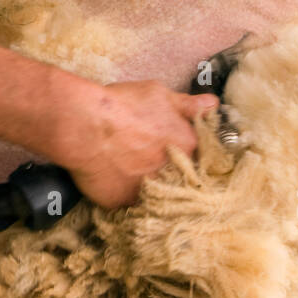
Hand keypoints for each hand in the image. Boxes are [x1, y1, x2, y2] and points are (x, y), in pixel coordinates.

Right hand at [52, 78, 217, 208]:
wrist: (84, 125)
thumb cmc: (122, 105)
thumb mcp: (159, 94)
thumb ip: (188, 104)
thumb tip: (213, 105)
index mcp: (188, 146)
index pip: (198, 156)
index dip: (184, 152)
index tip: (171, 149)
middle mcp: (174, 173)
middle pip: (177, 177)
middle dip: (166, 170)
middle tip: (144, 156)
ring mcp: (148, 192)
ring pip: (154, 192)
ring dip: (147, 183)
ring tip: (129, 167)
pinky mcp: (122, 203)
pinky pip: (127, 201)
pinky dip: (122, 192)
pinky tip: (113, 177)